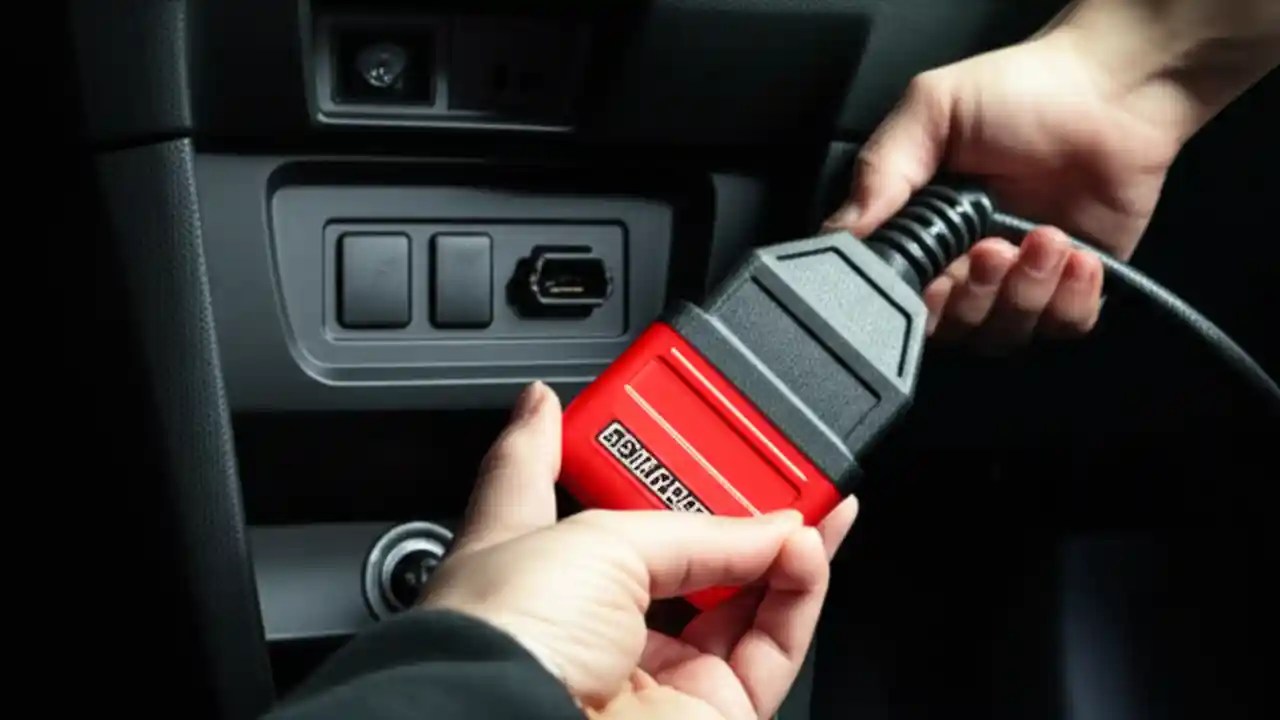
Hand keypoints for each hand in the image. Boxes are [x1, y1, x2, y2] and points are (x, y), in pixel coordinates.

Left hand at [419, 382, 858, 718]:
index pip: (597, 503)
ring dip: (784, 547)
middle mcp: (598, 627)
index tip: (685, 424)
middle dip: (739, 509)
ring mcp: (658, 675)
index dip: (642, 462)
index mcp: (544, 573)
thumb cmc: (507, 637)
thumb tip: (716, 468)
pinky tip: (807, 549)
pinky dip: (800, 594)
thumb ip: (677, 510)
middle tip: (776, 465)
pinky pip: (772, 648)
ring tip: (812, 501)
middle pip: (689, 558)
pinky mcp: (714, 713)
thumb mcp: (590, 534)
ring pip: (744, 602)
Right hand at [824, 32, 1182, 350]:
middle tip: (992, 248)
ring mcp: (1020, 280)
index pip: (901, 296)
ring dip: (1026, 293)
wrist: (1113, 87)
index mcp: (925, 231)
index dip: (914, 301)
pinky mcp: (1074, 288)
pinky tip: (1076, 256)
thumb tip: (841, 230)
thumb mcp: (931, 111)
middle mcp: (966, 265)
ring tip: (1046, 237)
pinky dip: (1070, 302)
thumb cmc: (1023, 90)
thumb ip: (881, 171)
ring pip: (1005, 334)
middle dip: (975, 297)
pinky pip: (1063, 328)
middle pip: (952, 328)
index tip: (933, 276)